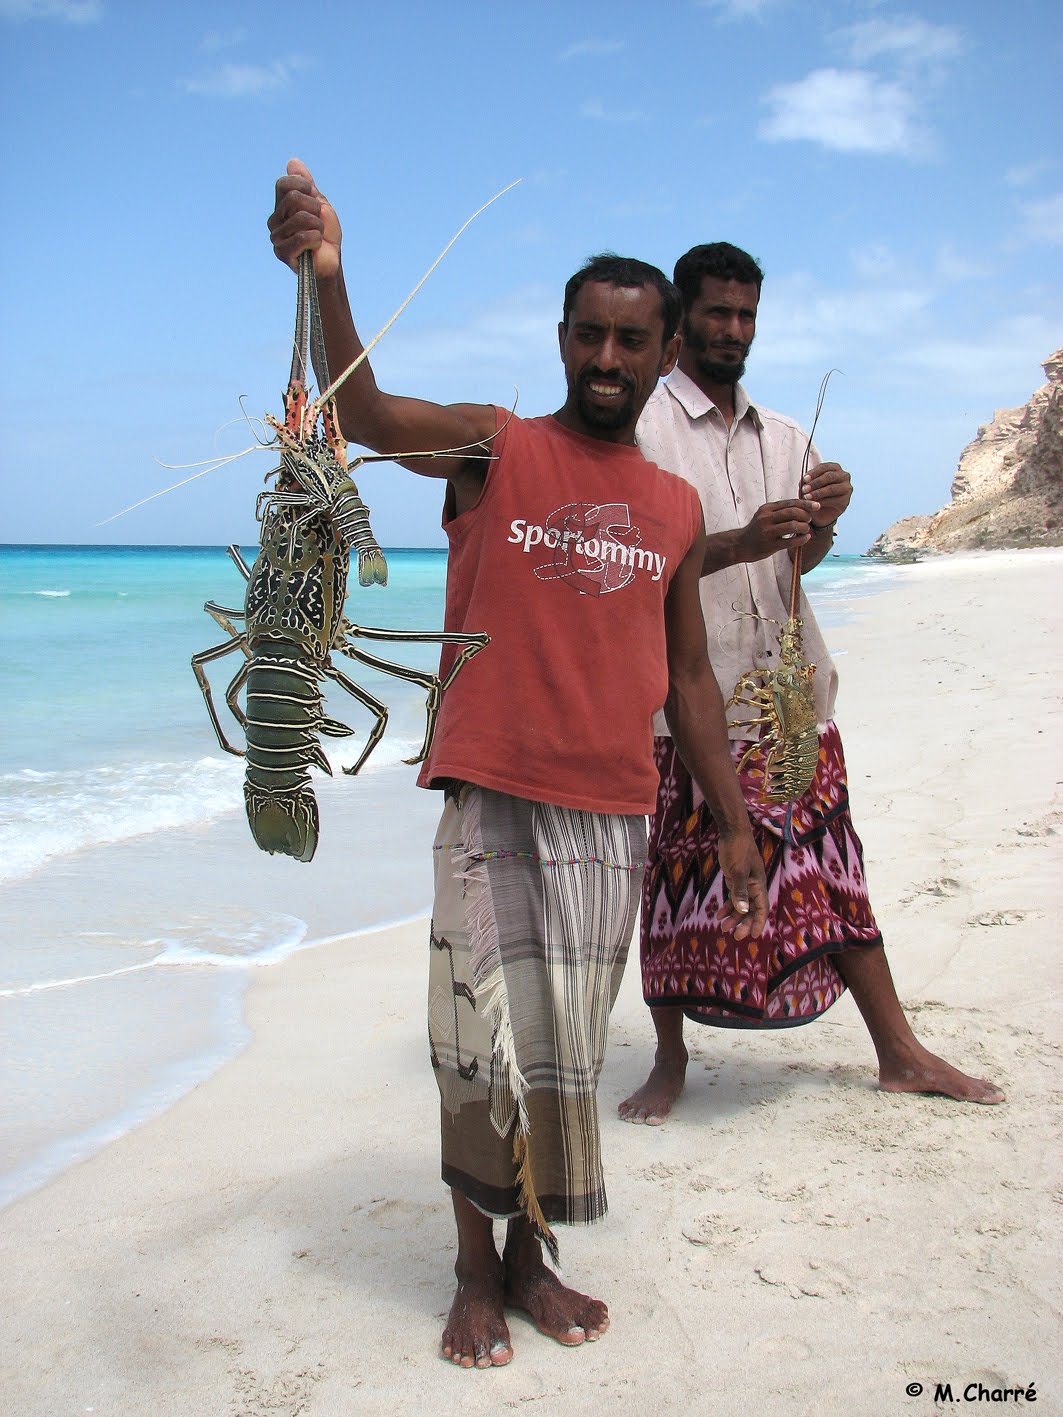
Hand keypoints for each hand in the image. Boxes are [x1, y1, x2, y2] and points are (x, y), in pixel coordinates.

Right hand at [267, 158, 341, 277]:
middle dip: (315, 209)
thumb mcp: (319, 203)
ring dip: (318, 227)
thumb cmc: (325, 234)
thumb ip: (306, 184)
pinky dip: (316, 240)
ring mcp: (276, 237)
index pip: (284, 183)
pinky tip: (315, 246)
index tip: (315, 200)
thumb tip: (293, 161)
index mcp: (280, 206)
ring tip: (317, 236)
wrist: (331, 261)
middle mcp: (274, 220)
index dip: (305, 187)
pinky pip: (303, 237)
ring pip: (301, 218)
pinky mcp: (282, 253)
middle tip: (318, 222)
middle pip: (294, 198)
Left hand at [715, 829, 767, 939]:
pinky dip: (728, 907)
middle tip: (735, 936)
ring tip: (722, 928)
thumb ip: (740, 891)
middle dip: (744, 924)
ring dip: (734, 917)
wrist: (732, 832)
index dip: (758, 923)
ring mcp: (745, 884)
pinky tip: (719, 915)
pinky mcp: (736, 880)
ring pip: (742, 906)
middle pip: (751, 910)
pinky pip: (734, 898)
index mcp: (759, 885)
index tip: (753, 936)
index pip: (762, 909)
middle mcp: (754, 887)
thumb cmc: (738, 849)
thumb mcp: (738, 871)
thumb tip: (743, 910)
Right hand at [738, 499, 815, 559]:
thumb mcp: (766, 515)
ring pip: (792, 526)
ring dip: (804, 527)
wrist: (741, 545)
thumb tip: (804, 507)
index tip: (817, 506)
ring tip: (807, 529)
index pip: (790, 503)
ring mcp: (768, 532)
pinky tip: (806, 538)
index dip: (806, 504)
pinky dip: (802, 539)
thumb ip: (781, 511)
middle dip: (806, 515)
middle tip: (810, 519)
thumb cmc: (758, 530)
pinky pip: (790, 541)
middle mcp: (766, 518)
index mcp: (767, 508)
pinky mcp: (770, 545)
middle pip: (792, 512)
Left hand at [800, 461, 850, 527]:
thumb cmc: (816, 494)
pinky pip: (833, 500)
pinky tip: (813, 504)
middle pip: (829, 476)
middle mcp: (843, 476)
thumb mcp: (810, 486)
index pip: (824, 467)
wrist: (822, 512)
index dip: (814, 473)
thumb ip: (807, 482)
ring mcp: (846, 488)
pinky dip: (822, 502)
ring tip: (806, 497)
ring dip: (818, 493)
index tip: (804, 479)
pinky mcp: (845, 500)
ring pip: (831, 488)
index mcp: (834, 468)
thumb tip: (803, 481)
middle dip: (815, 483)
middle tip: (804, 489)